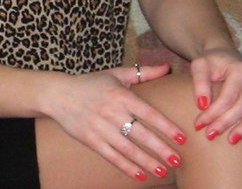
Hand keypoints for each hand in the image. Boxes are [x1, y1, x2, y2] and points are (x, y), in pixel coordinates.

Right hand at [44, 64, 185, 179]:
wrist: (59, 94)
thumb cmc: (91, 83)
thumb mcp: (116, 73)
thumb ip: (143, 72)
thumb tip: (167, 67)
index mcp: (120, 94)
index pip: (148, 113)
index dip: (166, 127)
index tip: (182, 138)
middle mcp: (111, 111)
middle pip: (140, 134)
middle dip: (160, 149)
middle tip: (177, 160)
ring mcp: (100, 127)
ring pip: (127, 149)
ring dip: (146, 161)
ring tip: (163, 171)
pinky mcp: (91, 140)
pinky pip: (112, 156)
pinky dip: (126, 167)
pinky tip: (140, 175)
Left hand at [191, 48, 241, 144]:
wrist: (223, 55)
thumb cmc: (210, 62)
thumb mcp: (199, 65)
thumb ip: (199, 82)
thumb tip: (202, 105)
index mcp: (240, 69)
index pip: (227, 96)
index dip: (213, 112)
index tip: (198, 125)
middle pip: (241, 106)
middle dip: (225, 123)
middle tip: (210, 135)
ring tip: (231, 141)